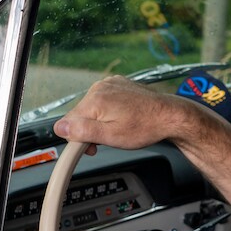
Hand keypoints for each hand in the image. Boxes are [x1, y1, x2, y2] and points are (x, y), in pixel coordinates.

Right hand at [52, 76, 191, 155]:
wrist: (170, 115)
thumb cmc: (146, 127)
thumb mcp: (111, 136)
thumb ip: (82, 131)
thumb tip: (60, 128)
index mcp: (95, 99)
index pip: (69, 122)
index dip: (78, 139)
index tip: (91, 147)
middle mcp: (100, 87)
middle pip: (80, 114)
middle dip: (89, 130)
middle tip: (107, 140)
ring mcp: (110, 83)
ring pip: (92, 108)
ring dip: (99, 121)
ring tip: (118, 129)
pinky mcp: (118, 84)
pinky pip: (104, 100)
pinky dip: (108, 111)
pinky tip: (122, 118)